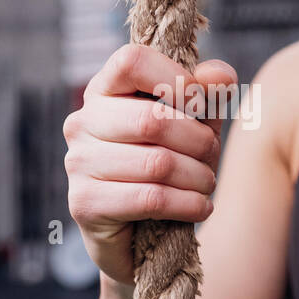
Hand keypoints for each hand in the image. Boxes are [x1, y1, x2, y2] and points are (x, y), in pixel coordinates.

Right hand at [63, 44, 238, 285]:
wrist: (140, 237)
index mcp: (104, 91)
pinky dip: (188, 205)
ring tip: (207, 184)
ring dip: (198, 177)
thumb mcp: (194, 126)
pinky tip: (200, 207)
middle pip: (152, 118)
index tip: (200, 104)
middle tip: (211, 157)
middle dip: (198, 141)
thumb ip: (207, 97)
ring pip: (156, 163)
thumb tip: (221, 74)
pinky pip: (150, 199)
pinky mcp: (85, 203)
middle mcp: (82, 122)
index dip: (176, 79)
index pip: (132, 61)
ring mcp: (78, 163)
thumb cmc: (168, 167)